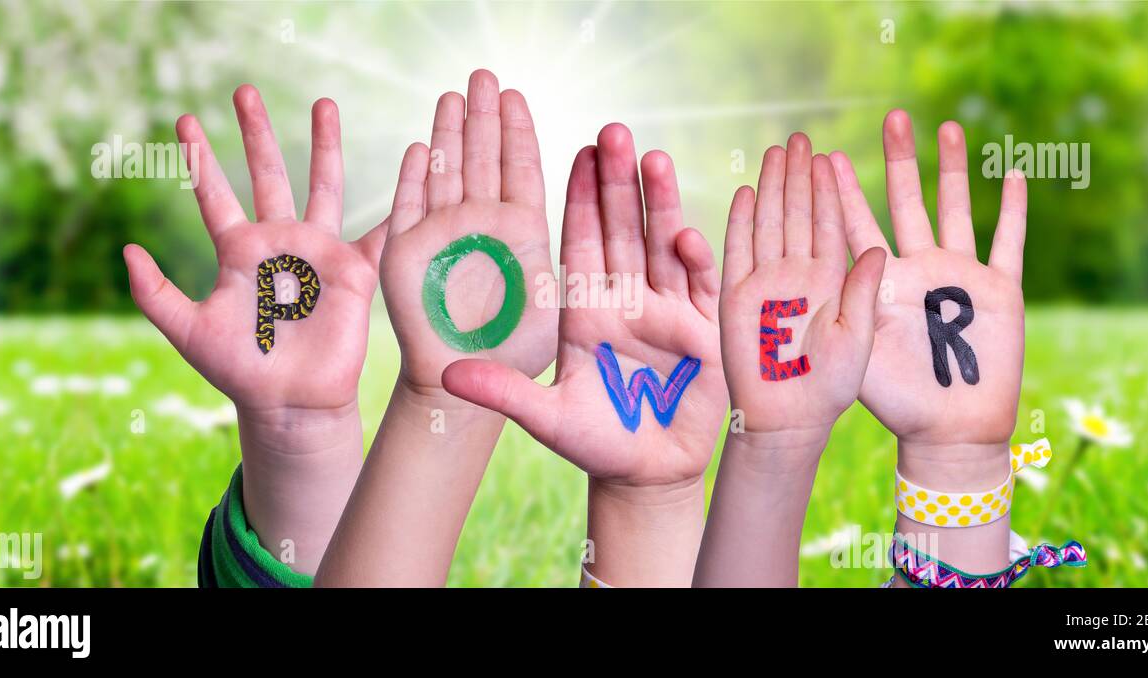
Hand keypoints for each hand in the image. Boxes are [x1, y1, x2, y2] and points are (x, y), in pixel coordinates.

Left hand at [124, 86, 387, 413]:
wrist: (292, 402)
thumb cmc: (240, 370)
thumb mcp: (188, 331)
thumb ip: (155, 293)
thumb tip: (126, 249)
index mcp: (240, 252)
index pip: (216, 196)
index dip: (200, 161)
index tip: (183, 122)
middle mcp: (280, 243)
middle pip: (269, 175)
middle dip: (256, 134)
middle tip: (243, 90)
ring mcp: (319, 253)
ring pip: (324, 186)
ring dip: (323, 145)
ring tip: (323, 102)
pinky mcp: (354, 272)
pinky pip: (378, 230)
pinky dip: (395, 200)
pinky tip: (408, 166)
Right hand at [376, 70, 556, 397]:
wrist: (463, 380)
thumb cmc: (514, 351)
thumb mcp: (551, 308)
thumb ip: (563, 273)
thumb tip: (583, 237)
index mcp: (520, 229)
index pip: (519, 168)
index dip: (516, 132)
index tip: (516, 95)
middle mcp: (481, 223)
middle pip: (482, 158)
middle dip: (483, 117)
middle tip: (485, 74)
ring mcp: (442, 233)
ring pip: (446, 172)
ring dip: (449, 134)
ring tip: (453, 95)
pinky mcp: (406, 253)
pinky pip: (408, 208)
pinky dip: (412, 179)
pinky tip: (420, 148)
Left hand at [442, 122, 726, 488]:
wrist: (647, 473)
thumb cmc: (594, 443)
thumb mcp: (544, 416)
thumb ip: (502, 392)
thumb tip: (446, 376)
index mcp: (584, 308)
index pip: (582, 241)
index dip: (581, 198)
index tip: (576, 151)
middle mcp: (625, 299)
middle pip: (622, 229)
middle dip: (618, 182)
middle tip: (613, 131)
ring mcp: (665, 310)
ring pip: (661, 244)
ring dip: (660, 203)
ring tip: (653, 158)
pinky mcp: (701, 330)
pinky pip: (698, 287)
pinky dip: (694, 261)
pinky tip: (686, 235)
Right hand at [719, 134, 885, 447]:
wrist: (787, 420)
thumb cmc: (829, 388)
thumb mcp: (858, 337)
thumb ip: (864, 292)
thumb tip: (883, 249)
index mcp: (830, 281)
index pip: (829, 223)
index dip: (829, 189)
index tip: (831, 155)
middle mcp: (797, 275)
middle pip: (797, 214)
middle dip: (799, 176)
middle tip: (802, 138)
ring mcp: (765, 283)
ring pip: (768, 225)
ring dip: (771, 188)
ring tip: (776, 152)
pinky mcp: (735, 298)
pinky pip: (738, 252)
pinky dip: (740, 222)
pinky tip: (745, 191)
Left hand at [829, 111, 1026, 452]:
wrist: (948, 432)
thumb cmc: (896, 400)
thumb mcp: (861, 347)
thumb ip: (851, 300)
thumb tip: (837, 254)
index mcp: (881, 283)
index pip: (857, 227)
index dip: (844, 192)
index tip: (826, 157)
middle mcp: (920, 271)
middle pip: (908, 203)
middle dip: (900, 161)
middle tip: (892, 117)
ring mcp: (960, 277)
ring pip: (958, 210)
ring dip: (954, 170)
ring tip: (948, 127)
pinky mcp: (1000, 291)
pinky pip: (1009, 242)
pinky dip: (1014, 210)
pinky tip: (1014, 173)